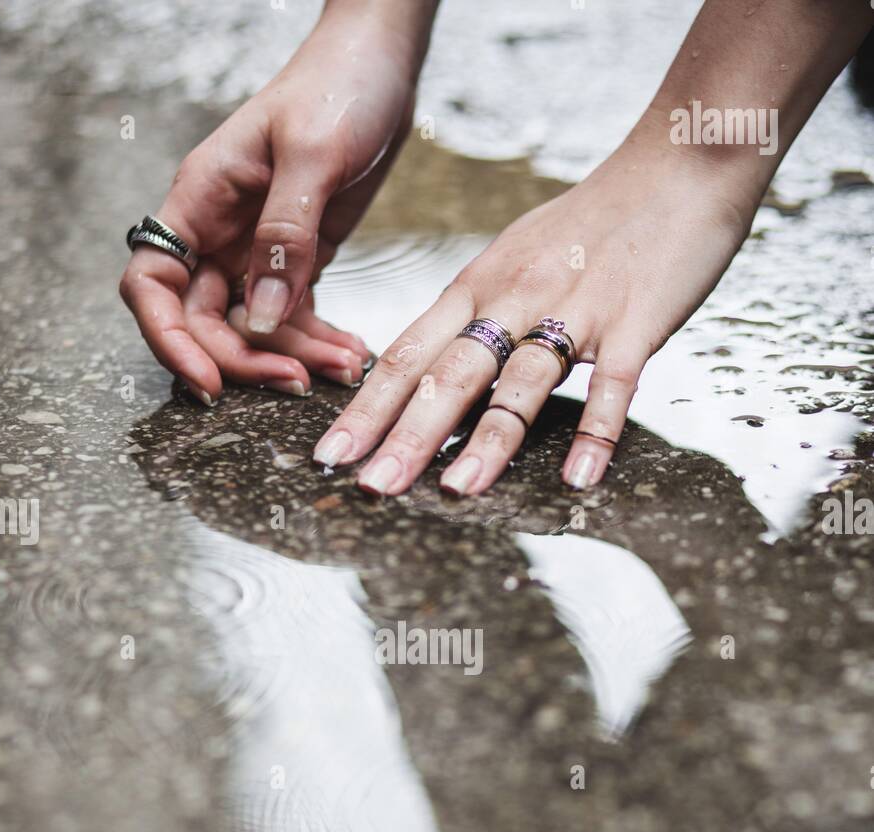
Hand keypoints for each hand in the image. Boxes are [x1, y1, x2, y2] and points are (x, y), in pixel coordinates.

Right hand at [119, 3, 428, 403]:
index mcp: (200, 201)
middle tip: (293, 381)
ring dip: (294, 357)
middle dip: (244, 360)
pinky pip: (295, 319)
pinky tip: (349, 354)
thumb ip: (285, 236)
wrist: (379, 67)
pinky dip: (318, 342)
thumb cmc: (337, 88)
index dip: (168, 338)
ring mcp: (256, 252)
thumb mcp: (312, 154)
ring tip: (344, 367)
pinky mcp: (297, 262)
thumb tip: (262, 318)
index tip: (207, 381)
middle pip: (204, 321)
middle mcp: (219, 233)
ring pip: (255, 329)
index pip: (153, 284)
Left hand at [312, 126, 752, 492]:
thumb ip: (474, 316)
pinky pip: (613, 384)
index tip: (331, 455)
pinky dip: (596, 433)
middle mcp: (516, 297)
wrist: (678, 163)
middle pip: (451, 373)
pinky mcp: (637, 320)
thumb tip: (427, 371)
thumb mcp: (512, 259)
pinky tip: (579, 479)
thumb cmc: (592, 222)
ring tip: (457, 490)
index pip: (408, 355)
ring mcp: (577, 309)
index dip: (366, 408)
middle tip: (371, 487)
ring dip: (488, 440)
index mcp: (479, 286)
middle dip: (406, 435)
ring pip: (523, 381)